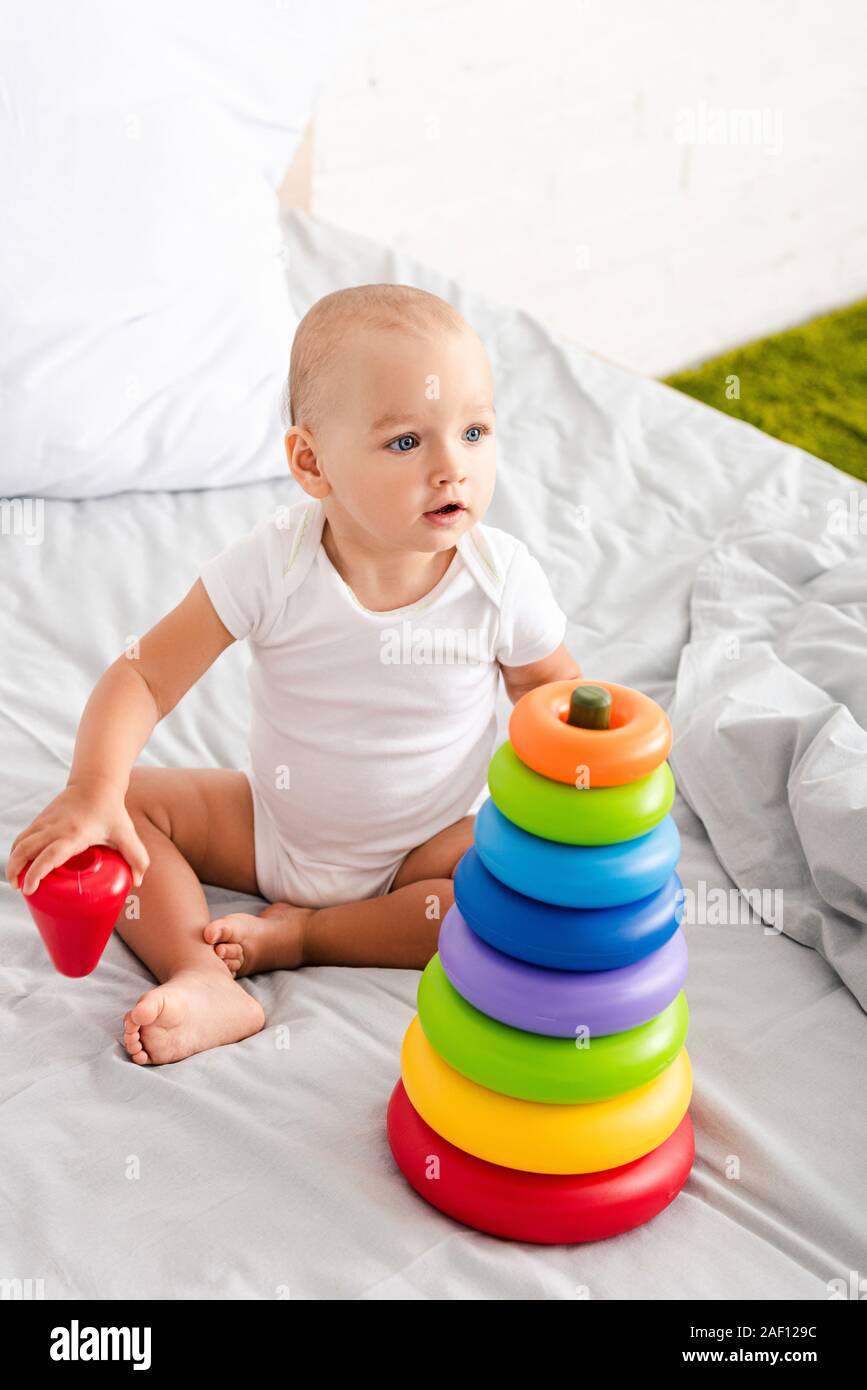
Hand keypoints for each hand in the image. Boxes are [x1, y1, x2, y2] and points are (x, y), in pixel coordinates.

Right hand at [7, 779, 149, 894]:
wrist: (95, 783)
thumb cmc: (111, 811)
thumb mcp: (126, 833)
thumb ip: (137, 857)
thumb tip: (137, 881)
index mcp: (74, 834)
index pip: (50, 854)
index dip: (37, 872)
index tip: (29, 888)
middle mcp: (55, 828)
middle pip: (26, 850)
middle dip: (17, 871)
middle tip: (21, 889)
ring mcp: (45, 823)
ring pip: (20, 843)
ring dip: (14, 862)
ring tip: (16, 881)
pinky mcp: (40, 820)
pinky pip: (23, 837)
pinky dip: (17, 852)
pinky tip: (20, 865)